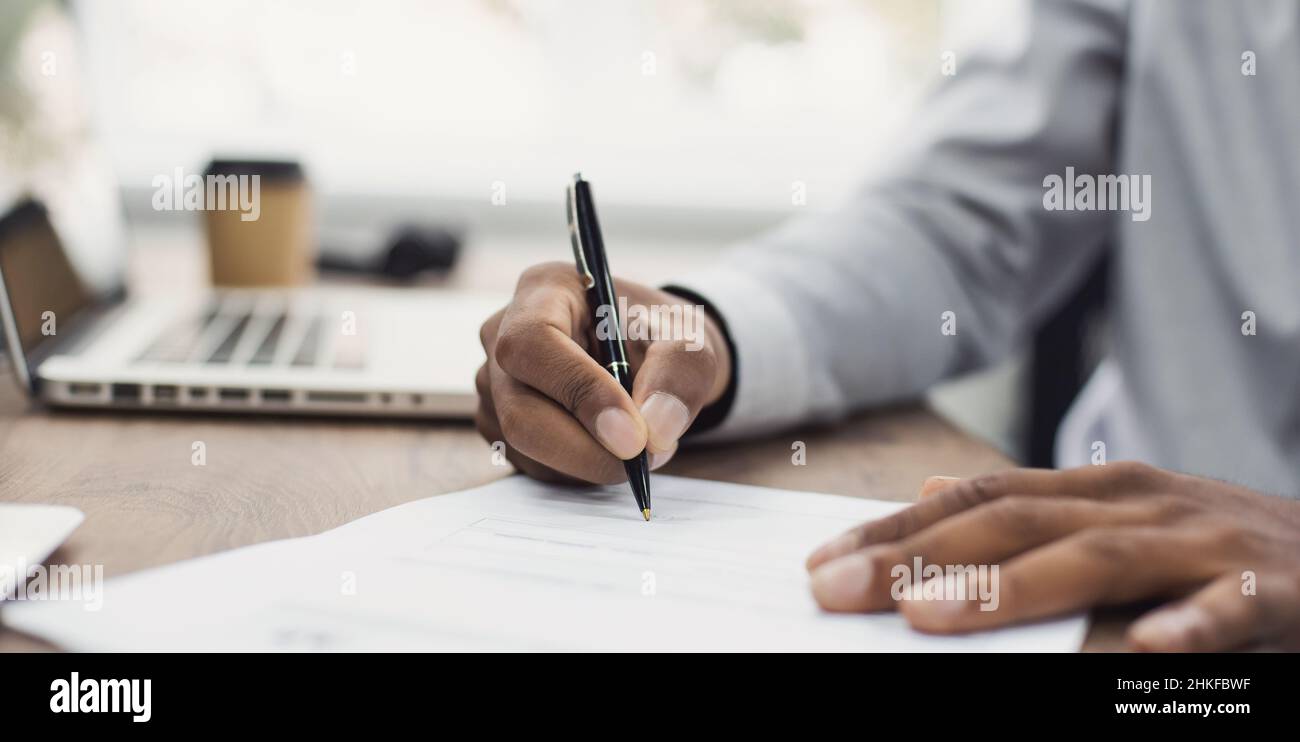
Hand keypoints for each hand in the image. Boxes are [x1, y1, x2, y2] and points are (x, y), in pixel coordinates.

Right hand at [475, 262, 731, 483]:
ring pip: (525, 445)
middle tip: (646, 459)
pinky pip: (530, 464)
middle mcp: (502, 332)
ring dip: (589, 461)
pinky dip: (578, 469)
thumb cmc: (660, 336)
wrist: (647, 355)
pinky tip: (607, 446)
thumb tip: (655, 430)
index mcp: (544, 290)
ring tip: (639, 443)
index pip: (534, 342)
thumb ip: (679, 376)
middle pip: (520, 409)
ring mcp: (493, 381)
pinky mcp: (497, 422)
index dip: (580, 392)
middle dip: (587, 449)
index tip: (634, 435)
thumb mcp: (689, 340)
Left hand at [805, 462, 1299, 650]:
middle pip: (1011, 524)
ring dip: (1007, 589)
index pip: (977, 501)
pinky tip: (1141, 649)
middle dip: (917, 557)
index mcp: (1097, 489)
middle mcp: (1139, 503)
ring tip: (926, 619)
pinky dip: (1185, 625)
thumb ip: (1028, 510)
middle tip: (836, 590)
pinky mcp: (1273, 591)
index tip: (823, 561)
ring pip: (1093, 559)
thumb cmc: (1215, 547)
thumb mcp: (1116, 517)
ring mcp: (1203, 543)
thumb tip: (931, 493)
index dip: (896, 528)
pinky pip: (1225, 609)